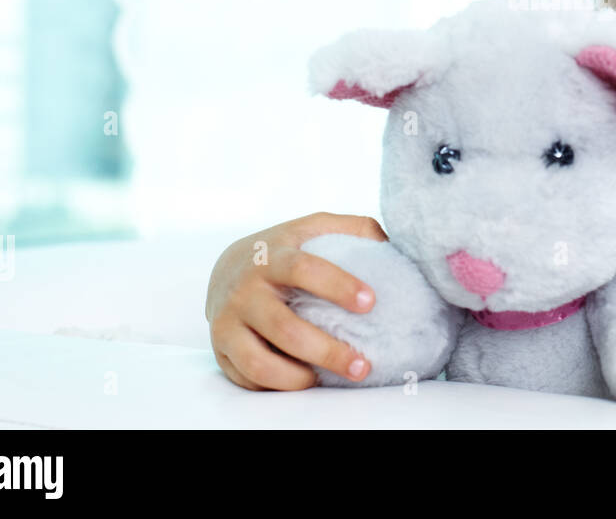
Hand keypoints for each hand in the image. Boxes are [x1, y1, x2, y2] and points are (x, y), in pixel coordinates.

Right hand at [205, 211, 388, 390]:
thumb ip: (355, 230)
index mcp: (273, 257)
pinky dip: (279, 387)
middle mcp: (245, 291)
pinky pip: (249, 380)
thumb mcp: (315, 228)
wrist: (228, 266)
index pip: (304, 269)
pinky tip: (305, 380)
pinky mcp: (220, 351)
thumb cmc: (287, 249)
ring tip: (329, 379)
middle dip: (327, 352)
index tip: (371, 303)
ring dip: (300, 380)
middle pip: (284, 329)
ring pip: (260, 364)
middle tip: (363, 365)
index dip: (338, 287)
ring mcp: (227, 324)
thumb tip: (395, 246)